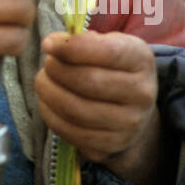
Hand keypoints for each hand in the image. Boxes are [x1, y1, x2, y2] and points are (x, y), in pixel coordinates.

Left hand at [36, 30, 160, 177]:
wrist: (132, 107)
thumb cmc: (112, 67)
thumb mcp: (107, 44)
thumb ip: (82, 40)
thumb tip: (53, 44)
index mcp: (141, 60)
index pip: (107, 53)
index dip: (72, 47)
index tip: (47, 44)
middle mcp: (142, 93)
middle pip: (88, 82)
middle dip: (56, 70)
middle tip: (46, 64)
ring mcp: (130, 123)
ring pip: (77, 110)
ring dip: (49, 93)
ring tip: (42, 81)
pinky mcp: (113, 144)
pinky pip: (74, 133)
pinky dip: (52, 117)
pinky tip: (47, 103)